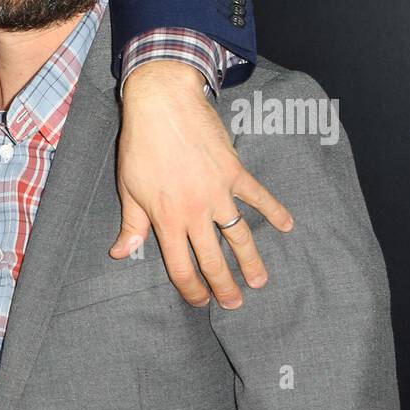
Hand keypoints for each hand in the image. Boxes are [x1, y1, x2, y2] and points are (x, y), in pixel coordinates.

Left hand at [112, 58, 293, 307]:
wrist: (163, 105)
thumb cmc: (140, 147)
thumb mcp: (128, 189)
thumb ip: (131, 225)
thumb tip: (121, 254)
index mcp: (167, 220)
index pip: (182, 267)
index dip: (191, 289)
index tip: (200, 301)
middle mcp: (195, 212)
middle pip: (214, 260)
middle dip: (225, 286)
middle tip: (234, 304)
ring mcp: (218, 193)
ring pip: (239, 236)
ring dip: (251, 261)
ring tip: (259, 281)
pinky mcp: (234, 172)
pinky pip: (259, 196)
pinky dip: (275, 210)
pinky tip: (288, 225)